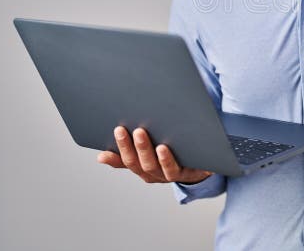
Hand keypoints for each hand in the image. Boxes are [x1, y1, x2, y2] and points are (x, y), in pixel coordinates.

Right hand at [97, 126, 212, 184]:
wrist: (203, 165)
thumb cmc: (172, 154)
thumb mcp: (150, 153)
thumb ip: (129, 151)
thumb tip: (101, 155)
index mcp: (143, 167)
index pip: (127, 160)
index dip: (119, 148)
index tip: (117, 130)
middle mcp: (154, 174)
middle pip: (140, 163)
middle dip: (133, 145)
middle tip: (131, 128)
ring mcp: (169, 175)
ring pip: (155, 167)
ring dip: (147, 151)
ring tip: (142, 134)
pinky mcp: (186, 173)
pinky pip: (175, 169)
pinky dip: (167, 159)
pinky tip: (163, 147)